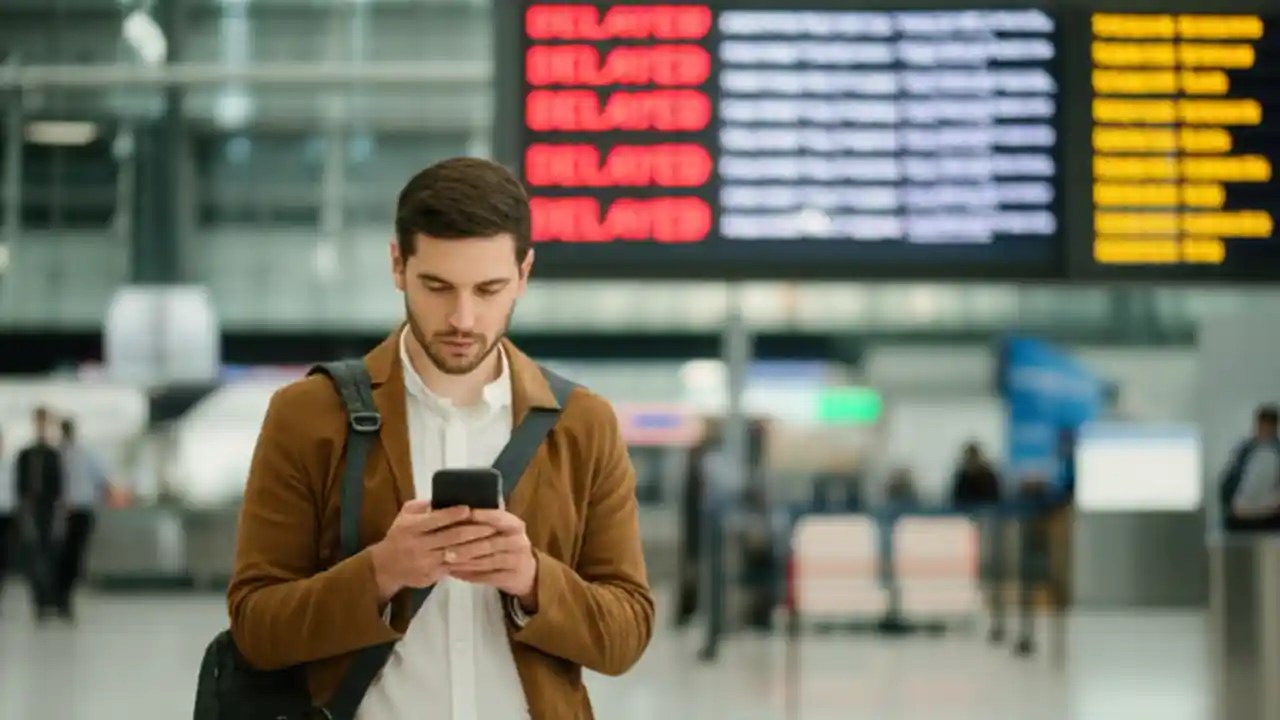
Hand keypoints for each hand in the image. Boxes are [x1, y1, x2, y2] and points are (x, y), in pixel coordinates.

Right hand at [369, 501, 497, 602]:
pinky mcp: (432, 575)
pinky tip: (484, 557)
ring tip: (493, 541)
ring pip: (456, 554)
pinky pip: (455, 568)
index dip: (453, 514)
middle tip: (492, 525)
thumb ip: (423, 505)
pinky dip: (470, 561)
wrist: (385, 567)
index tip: (470, 509)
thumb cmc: (399, 535)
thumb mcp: (405, 515)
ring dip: (477, 548)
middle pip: (451, 537)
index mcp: (411, 527)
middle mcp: (419, 545)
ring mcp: (426, 562)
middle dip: (474, 531)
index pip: (435, 519)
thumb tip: (446, 495)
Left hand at [444, 509, 537, 609]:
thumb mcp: (502, 530)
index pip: (497, 518)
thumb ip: (484, 522)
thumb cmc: (506, 544)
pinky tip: (454, 573)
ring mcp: (517, 561)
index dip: (478, 517)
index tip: (457, 517)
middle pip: (490, 543)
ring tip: (446, 561)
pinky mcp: (512, 578)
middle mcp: (519, 542)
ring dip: (465, 562)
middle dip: (465, 546)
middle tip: (444, 549)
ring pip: (487, 562)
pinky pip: (487, 577)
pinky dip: (469, 575)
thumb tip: (453, 513)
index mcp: (515, 525)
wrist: (528, 571)